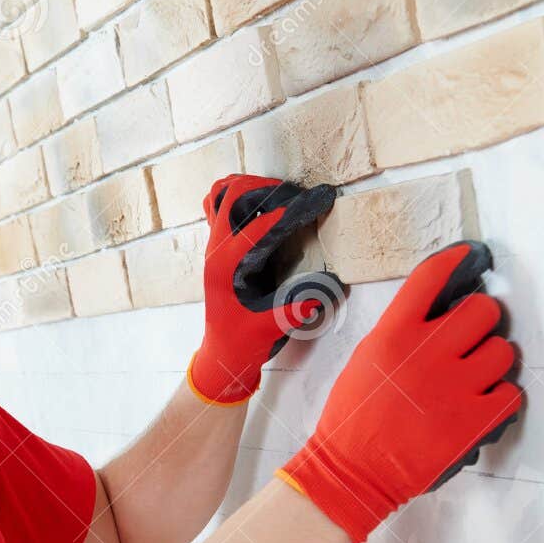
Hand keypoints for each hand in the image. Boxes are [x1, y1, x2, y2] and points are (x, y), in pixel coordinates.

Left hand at [187, 173, 342, 405]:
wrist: (223, 354)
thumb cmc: (242, 343)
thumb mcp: (269, 330)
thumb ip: (295, 309)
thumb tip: (329, 288)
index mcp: (224, 266)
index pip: (259, 225)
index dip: (292, 209)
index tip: (320, 199)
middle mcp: (215, 250)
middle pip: (232, 194)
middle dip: (267, 188)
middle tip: (297, 197)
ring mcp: (214, 246)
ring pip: (220, 195)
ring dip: (250, 187)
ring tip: (281, 196)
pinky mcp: (219, 247)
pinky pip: (219, 207)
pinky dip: (240, 199)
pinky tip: (266, 209)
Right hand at [275, 241, 522, 542]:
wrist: (353, 472)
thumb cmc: (354, 418)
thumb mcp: (366, 359)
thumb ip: (401, 332)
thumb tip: (439, 312)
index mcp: (394, 335)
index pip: (432, 278)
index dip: (457, 260)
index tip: (469, 257)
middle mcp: (427, 353)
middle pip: (484, 310)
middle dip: (483, 321)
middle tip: (473, 338)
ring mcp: (455, 387)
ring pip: (504, 351)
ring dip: (495, 361)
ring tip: (478, 376)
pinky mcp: (474, 420)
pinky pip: (511, 393)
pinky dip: (502, 398)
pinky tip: (484, 403)